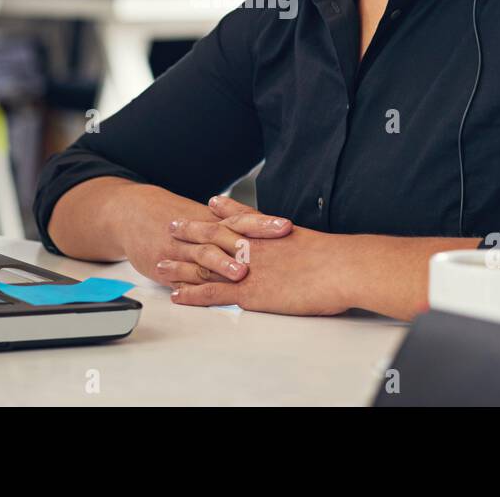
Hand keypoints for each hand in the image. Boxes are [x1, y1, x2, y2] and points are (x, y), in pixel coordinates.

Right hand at [113, 188, 289, 287]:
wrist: (131, 212)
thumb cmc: (174, 217)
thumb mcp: (203, 218)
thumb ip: (233, 228)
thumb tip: (270, 238)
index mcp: (212, 220)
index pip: (243, 218)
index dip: (263, 223)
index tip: (285, 227)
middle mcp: (199, 233)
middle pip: (227, 235)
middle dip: (249, 244)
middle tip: (271, 250)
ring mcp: (181, 250)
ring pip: (204, 256)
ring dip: (221, 264)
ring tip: (238, 273)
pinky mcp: (163, 265)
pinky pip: (180, 276)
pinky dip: (190, 285)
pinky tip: (202, 291)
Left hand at [169, 198, 355, 315]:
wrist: (339, 269)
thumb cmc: (333, 258)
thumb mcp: (310, 240)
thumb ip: (295, 237)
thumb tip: (298, 237)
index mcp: (267, 234)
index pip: (238, 218)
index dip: (221, 212)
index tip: (208, 204)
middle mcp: (251, 247)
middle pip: (213, 236)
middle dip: (191, 232)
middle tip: (171, 226)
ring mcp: (245, 269)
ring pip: (204, 265)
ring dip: (181, 264)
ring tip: (161, 262)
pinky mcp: (247, 292)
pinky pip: (211, 293)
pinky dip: (192, 294)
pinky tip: (177, 295)